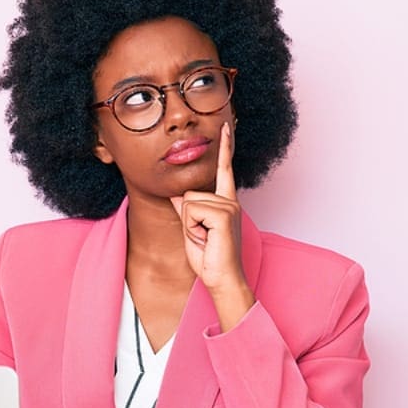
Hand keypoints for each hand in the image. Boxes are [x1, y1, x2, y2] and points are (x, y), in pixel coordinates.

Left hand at [171, 122, 254, 328]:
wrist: (222, 279)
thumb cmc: (210, 259)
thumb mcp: (192, 230)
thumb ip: (187, 210)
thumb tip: (178, 195)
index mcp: (226, 203)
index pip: (225, 170)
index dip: (225, 148)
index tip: (225, 127)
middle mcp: (230, 202)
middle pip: (189, 194)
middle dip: (187, 218)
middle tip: (202, 238)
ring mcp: (228, 207)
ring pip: (188, 203)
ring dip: (190, 226)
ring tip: (205, 240)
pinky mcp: (223, 215)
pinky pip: (192, 212)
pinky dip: (193, 229)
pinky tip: (207, 239)